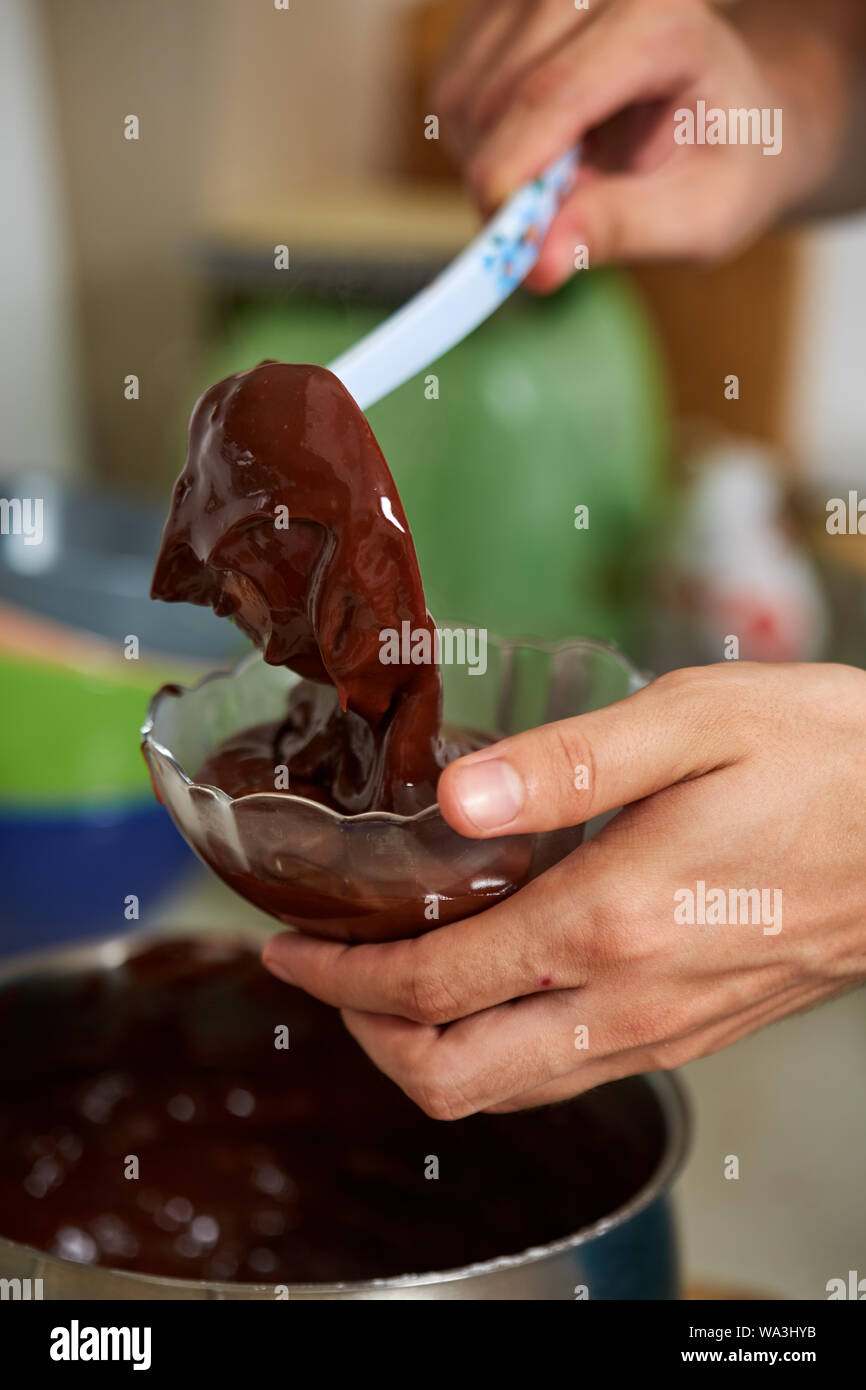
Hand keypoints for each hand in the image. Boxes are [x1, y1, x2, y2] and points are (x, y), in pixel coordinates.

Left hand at [263, 663, 865, 1118]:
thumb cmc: (826, 761)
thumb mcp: (694, 722)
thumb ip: (566, 761)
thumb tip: (455, 797)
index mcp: (609, 920)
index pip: (431, 989)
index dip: (339, 980)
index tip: (290, 949)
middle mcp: (629, 1000)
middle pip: (453, 1077)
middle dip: (365, 1037)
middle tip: (326, 974)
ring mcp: (664, 1030)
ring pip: (508, 1093)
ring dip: (428, 1052)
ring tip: (391, 983)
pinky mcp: (693, 1032)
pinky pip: (568, 1076)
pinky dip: (499, 1051)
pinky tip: (493, 985)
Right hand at [432, 0, 855, 281]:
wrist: (734, 114)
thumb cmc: (728, 165)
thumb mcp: (701, 217)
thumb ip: (622, 232)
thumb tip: (536, 264)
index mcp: (660, 20)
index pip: (551, 93)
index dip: (512, 177)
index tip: (503, 248)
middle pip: (496, 97)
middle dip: (503, 184)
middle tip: (549, 232)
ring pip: (461, 95)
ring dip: (486, 166)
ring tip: (556, 189)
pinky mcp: (502, 11)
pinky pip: (452, 91)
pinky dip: (475, 145)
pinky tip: (533, 158)